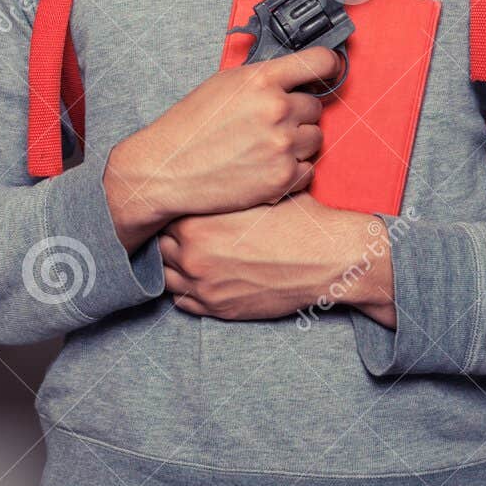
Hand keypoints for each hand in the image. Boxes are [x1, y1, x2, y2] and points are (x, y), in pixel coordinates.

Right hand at [103, 47, 338, 249]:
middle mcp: (277, 110)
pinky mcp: (282, 179)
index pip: (320, 61)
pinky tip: (268, 166)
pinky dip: (294, 170)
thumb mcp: (223, 84)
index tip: (329, 70)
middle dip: (298, 112)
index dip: (328, 66)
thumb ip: (263, 78)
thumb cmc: (189, 127)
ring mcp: (282, 146)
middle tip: (271, 123)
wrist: (166, 170)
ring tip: (267, 146)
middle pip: (315, 105)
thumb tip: (294, 76)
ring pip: (315, 138)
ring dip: (298, 141)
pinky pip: (309, 170)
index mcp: (262, 80)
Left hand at [159, 193, 395, 326]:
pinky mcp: (218, 309)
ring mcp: (203, 285)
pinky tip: (194, 278)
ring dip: (172, 264)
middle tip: (180, 228)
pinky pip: (182, 302)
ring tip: (184, 253)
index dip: (171, 207)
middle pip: (159, 244)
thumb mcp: (258, 192)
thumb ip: (225, 190)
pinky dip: (183, 290)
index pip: (162, 213)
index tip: (177, 204)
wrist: (325, 259)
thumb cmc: (297, 220)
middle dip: (168, 235)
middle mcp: (192, 255)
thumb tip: (208, 177)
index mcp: (197, 221)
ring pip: (165, 275)